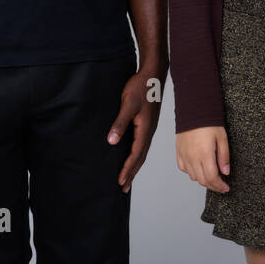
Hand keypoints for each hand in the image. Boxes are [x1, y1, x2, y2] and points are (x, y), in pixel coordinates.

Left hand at [108, 68, 161, 191]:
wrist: (153, 74)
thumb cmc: (141, 87)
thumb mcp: (128, 104)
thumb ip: (120, 123)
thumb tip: (111, 142)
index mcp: (145, 129)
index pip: (135, 154)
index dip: (127, 169)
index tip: (120, 182)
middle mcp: (149, 131)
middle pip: (140, 157)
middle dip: (132, 173)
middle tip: (123, 188)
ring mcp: (149, 128)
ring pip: (142, 152)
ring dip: (135, 166)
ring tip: (127, 178)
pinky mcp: (147, 123)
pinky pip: (142, 144)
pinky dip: (136, 155)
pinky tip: (132, 156)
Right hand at [176, 127, 230, 192]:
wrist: (193, 111)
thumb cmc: (209, 122)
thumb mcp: (222, 138)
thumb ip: (224, 156)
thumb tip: (226, 172)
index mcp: (204, 154)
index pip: (211, 178)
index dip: (219, 186)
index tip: (226, 188)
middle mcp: (192, 158)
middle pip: (202, 180)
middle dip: (213, 186)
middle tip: (221, 186)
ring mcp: (184, 156)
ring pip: (193, 176)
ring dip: (203, 180)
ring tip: (212, 177)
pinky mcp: (179, 153)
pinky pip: (184, 169)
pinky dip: (192, 173)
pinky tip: (199, 169)